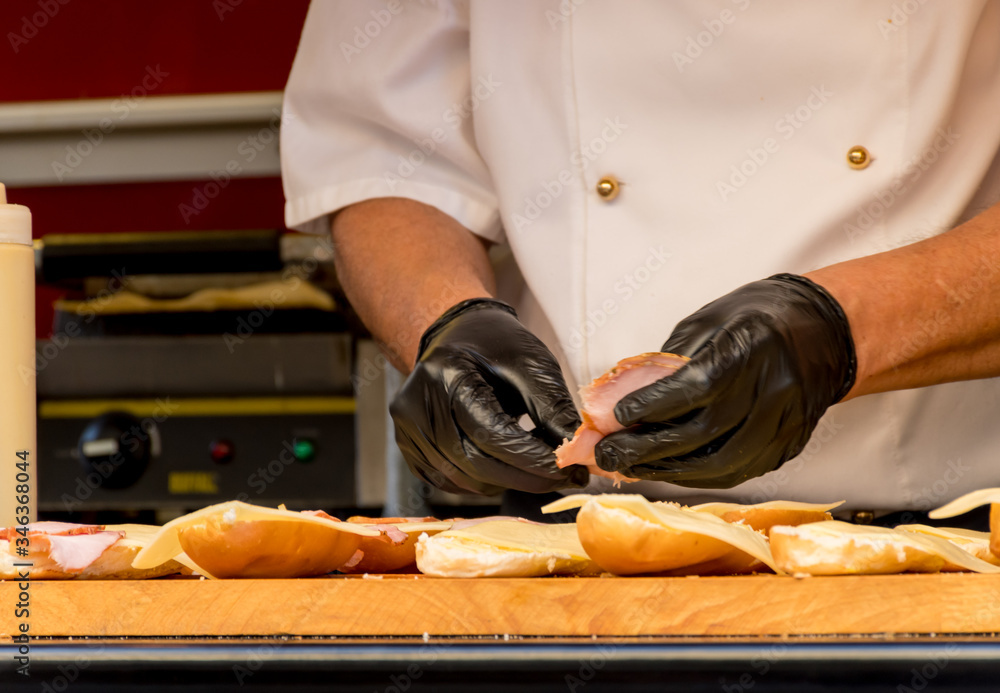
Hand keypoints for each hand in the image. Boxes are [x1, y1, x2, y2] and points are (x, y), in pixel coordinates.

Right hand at [390, 298, 588, 494]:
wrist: (457, 334)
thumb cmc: (495, 344)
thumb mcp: (531, 363)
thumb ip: (553, 409)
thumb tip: (580, 453)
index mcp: (447, 374)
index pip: (490, 433)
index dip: (531, 458)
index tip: (566, 469)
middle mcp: (416, 405)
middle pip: (474, 462)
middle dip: (524, 477)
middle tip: (562, 479)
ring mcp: (407, 430)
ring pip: (464, 479)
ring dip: (507, 482)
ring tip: (538, 469)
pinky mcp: (410, 447)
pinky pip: (450, 481)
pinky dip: (484, 481)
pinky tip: (507, 466)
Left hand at [594, 274, 855, 487]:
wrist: (825, 330)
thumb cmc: (758, 318)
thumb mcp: (709, 322)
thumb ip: (669, 362)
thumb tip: (622, 398)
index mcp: (752, 347)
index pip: (696, 387)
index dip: (653, 406)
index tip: (617, 416)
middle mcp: (774, 388)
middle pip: (704, 433)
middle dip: (648, 448)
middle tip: (608, 454)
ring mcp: (785, 423)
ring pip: (721, 463)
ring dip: (668, 469)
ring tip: (630, 466)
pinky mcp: (789, 446)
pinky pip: (738, 471)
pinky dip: (697, 475)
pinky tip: (668, 469)